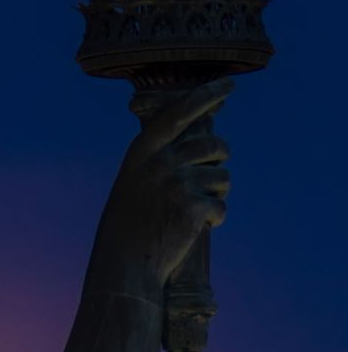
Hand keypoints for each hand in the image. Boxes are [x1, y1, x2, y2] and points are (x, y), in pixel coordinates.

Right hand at [93, 78, 232, 292]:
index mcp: (142, 152)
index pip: (180, 111)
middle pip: (214, 145)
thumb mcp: (133, 184)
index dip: (207, 94)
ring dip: (217, 194)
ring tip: (196, 213)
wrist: (123, 266)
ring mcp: (178, 183)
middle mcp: (161, 161)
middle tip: (213, 178)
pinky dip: (216, 220)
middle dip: (221, 159)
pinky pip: (222, 206)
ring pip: (222, 177)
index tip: (228, 85)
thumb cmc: (128, 228)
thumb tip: (201, 149)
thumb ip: (159, 163)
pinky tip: (198, 229)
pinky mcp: (194, 207)